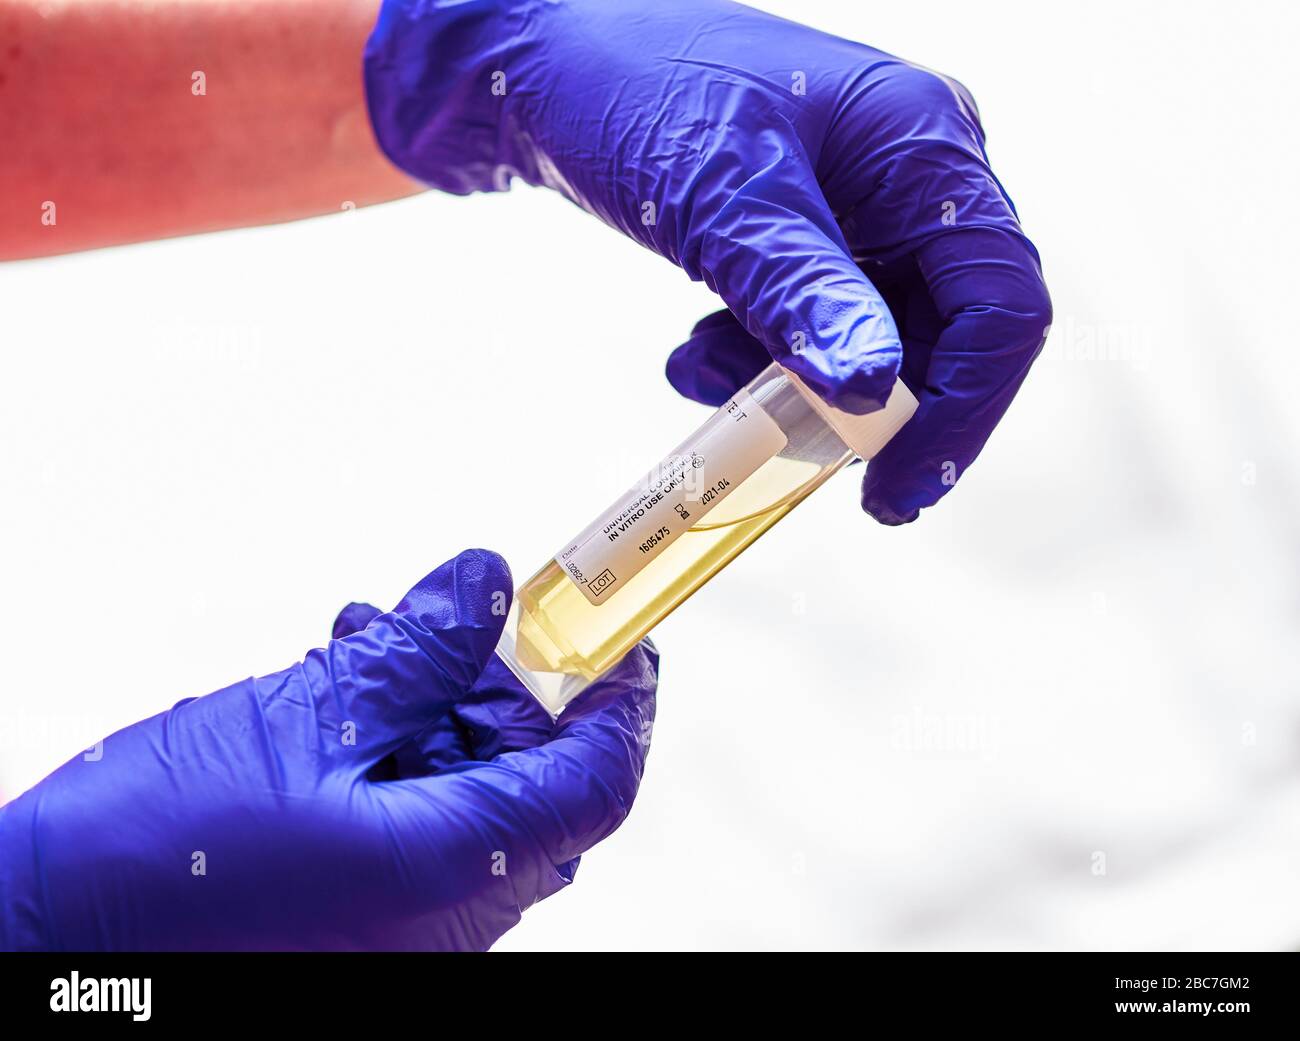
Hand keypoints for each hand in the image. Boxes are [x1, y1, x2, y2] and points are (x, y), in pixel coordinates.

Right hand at [0, 550, 656, 950]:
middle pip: (536, 780)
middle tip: (471, 620)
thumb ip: (415, 653)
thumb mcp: (302, 720)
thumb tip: (486, 585)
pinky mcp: (358, 907)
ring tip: (377, 641)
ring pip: (469, 788)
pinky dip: (398, 745)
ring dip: (439, 704)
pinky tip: (345, 686)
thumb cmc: (153, 857)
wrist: (38, 937)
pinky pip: (415, 814)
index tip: (619, 633)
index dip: (622, 701)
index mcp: (453, 869)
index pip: (598, 784)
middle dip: (508, 687)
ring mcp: (402, 920)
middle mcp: (446, 913)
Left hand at [365, 0, 1050, 523]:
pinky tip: (695, 352)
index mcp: (923, 144)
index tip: (893, 488)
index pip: (1000, 304)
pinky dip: (759, 361)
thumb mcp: (724, 200)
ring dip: (793, 387)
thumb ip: (803, 296)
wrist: (550, 61)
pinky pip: (815, 327)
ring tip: (702, 369)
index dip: (961, 411)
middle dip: (860, 407)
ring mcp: (860, 208)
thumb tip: (870, 396)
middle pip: (941, 335)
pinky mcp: (811, 237)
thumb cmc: (637, 84)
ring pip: (869, 344)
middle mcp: (909, 178)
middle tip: (782, 448)